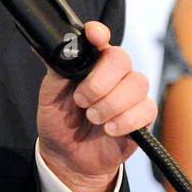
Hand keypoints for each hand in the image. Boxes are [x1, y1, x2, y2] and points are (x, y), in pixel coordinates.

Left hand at [37, 20, 155, 191]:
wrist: (68, 157)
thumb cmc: (60, 122)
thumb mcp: (49, 97)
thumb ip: (55, 72)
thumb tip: (46, 48)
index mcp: (92, 63)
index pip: (101, 39)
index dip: (99, 34)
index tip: (94, 36)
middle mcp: (114, 74)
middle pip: (122, 59)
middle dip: (100, 81)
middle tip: (82, 100)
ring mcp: (130, 95)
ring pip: (137, 84)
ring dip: (110, 104)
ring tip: (93, 118)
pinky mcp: (142, 117)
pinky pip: (146, 110)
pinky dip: (125, 120)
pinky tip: (109, 129)